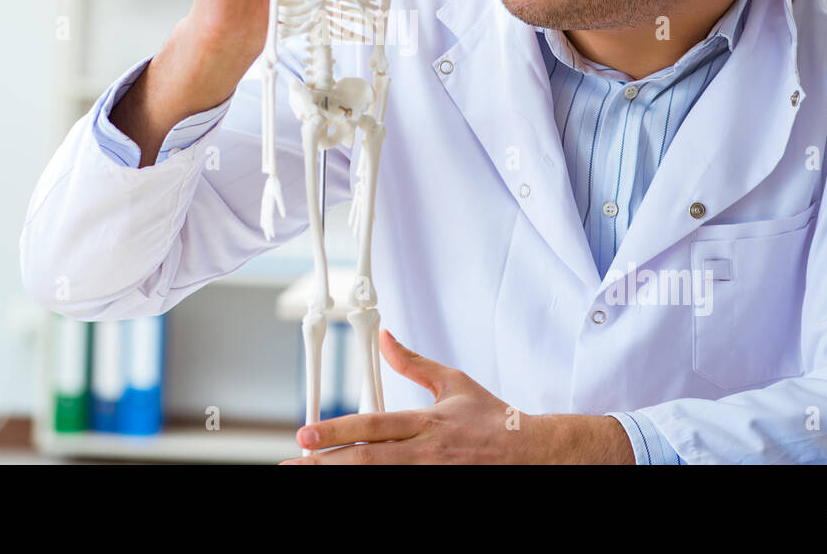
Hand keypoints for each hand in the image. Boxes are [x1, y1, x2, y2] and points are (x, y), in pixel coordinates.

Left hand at [277, 330, 632, 463]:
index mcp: (426, 422)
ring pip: (378, 479)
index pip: (372, 427)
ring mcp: (432, 474)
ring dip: (342, 478)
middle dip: (326, 464)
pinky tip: (347, 487)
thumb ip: (413, 362)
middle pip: (366, 461)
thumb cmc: (494, 420)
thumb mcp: (453, 382)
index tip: (305, 435)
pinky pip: (400, 489)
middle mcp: (425, 453)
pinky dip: (371, 487)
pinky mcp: (440, 486)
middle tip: (294, 464)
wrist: (533, 453)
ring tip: (309, 477)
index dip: (335, 432)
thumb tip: (384, 337)